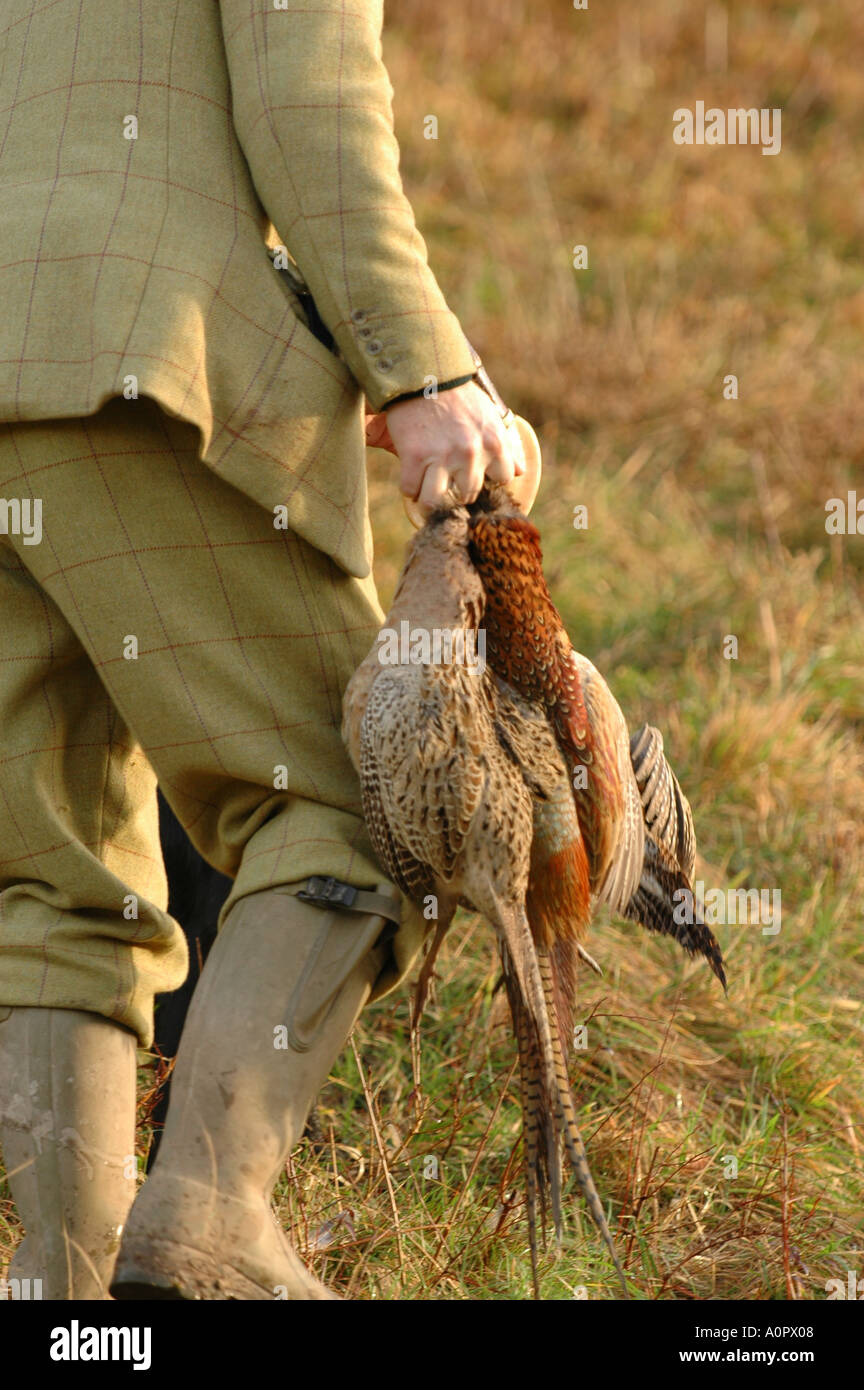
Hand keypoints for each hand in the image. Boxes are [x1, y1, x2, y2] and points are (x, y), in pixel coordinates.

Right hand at [365, 380, 524, 516]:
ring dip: (430, 503)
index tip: (478, 478)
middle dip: (458, 495)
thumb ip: (508, 446)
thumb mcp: (491, 416)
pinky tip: (411, 478)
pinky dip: (409, 488)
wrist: (424, 373)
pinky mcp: (414, 456)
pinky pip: (410, 489)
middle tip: (448, 488)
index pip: (503, 480)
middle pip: (468, 495)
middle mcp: (470, 454)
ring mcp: (442, 457)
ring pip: (435, 502)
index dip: (490, 480)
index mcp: (494, 443)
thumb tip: (521, 472)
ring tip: (427, 497)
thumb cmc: (460, 396)